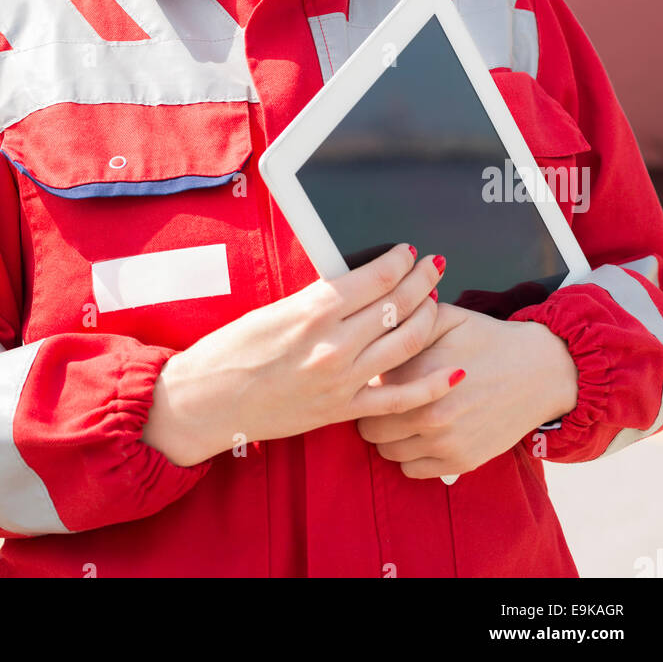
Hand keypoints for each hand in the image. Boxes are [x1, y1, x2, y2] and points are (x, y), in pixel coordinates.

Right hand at [141, 244, 457, 466]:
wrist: (208, 401)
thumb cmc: (232, 350)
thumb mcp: (274, 309)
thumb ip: (318, 298)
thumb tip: (358, 281)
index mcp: (313, 310)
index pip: (376, 277)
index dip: (400, 261)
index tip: (409, 251)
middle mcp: (333, 344)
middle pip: (397, 305)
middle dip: (423, 280)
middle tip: (435, 265)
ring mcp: (342, 380)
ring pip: (405, 343)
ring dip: (428, 317)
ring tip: (436, 301)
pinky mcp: (343, 410)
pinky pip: (400, 399)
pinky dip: (432, 385)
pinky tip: (454, 370)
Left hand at [356, 302, 578, 478]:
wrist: (539, 372)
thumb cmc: (487, 340)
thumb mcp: (446, 317)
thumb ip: (405, 320)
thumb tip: (372, 319)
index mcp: (420, 372)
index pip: (365, 386)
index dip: (363, 378)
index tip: (369, 374)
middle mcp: (429, 412)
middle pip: (368, 424)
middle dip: (370, 410)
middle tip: (382, 398)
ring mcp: (444, 441)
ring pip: (385, 450)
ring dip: (387, 435)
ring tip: (400, 416)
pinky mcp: (460, 462)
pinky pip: (410, 470)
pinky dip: (408, 455)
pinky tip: (419, 435)